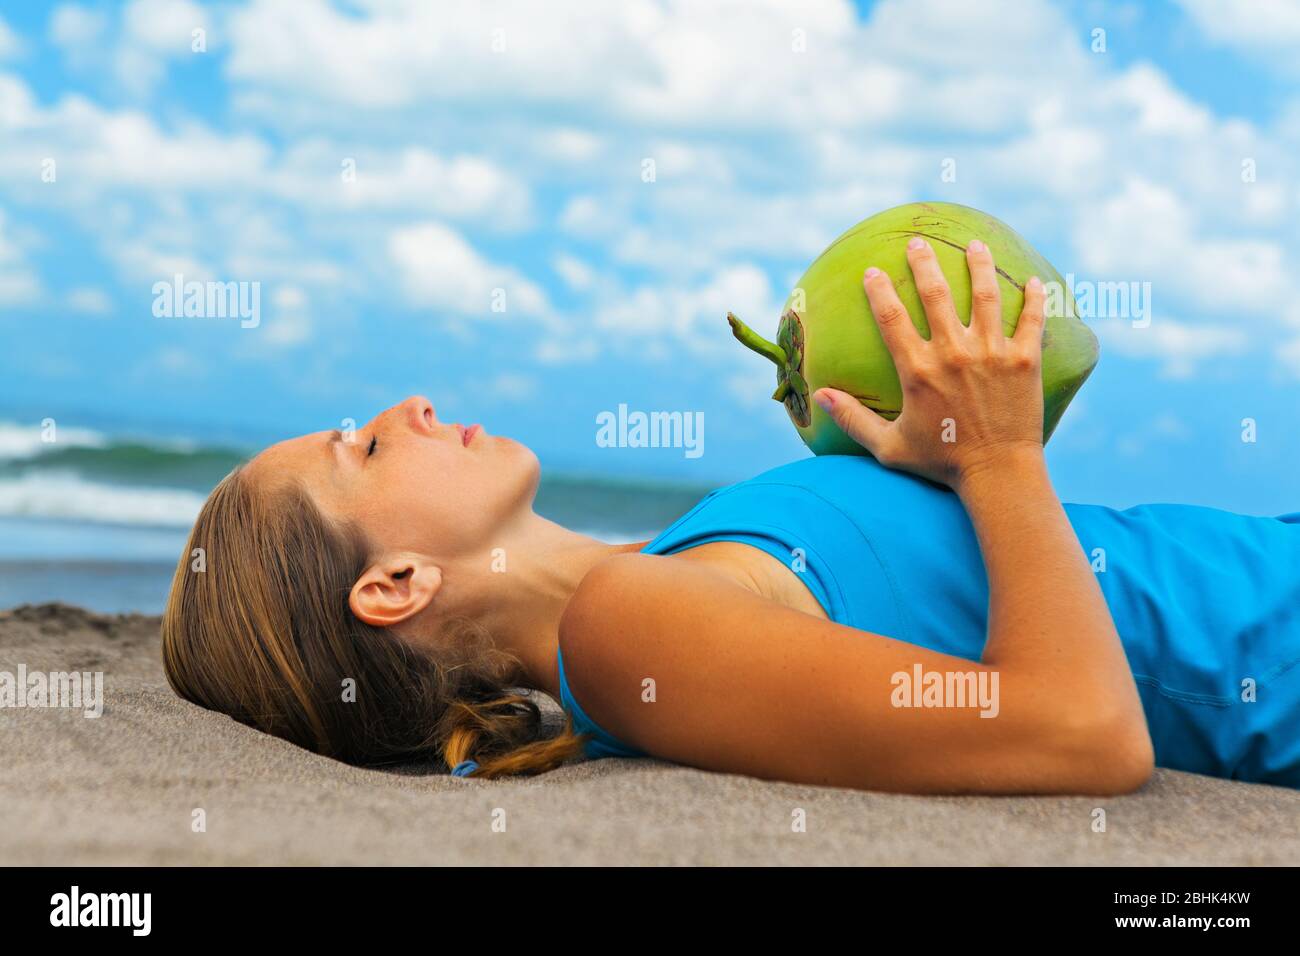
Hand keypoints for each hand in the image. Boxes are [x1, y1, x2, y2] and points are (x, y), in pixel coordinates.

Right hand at [813, 237, 1046, 491]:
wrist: (998, 474)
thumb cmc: (941, 462)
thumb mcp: (888, 446)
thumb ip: (853, 419)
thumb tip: (819, 396)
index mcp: (918, 370)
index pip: (892, 318)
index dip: (879, 290)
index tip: (872, 270)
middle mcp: (953, 354)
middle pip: (935, 295)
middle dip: (924, 263)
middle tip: (919, 242)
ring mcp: (991, 353)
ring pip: (984, 296)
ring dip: (979, 266)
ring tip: (975, 245)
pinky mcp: (1024, 360)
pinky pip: (1031, 320)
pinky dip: (1033, 298)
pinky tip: (1032, 279)